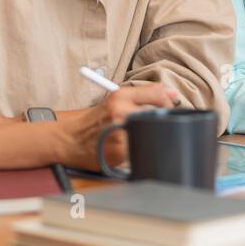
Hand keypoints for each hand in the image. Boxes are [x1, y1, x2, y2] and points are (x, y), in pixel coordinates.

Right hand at [61, 84, 179, 172]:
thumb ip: (146, 95)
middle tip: (158, 123)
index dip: (168, 102)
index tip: (169, 107)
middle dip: (162, 120)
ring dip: (152, 134)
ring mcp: (120, 132)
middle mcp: (120, 112)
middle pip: (159, 114)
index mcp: (120, 96)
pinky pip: (143, 147)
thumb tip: (173, 94)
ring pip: (152, 132)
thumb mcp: (117, 100)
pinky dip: (142, 147)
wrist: (71, 139)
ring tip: (141, 135)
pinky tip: (133, 146)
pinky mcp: (121, 151)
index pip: (157, 94)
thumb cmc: (96, 120)